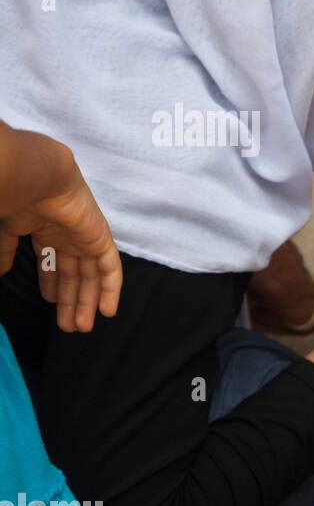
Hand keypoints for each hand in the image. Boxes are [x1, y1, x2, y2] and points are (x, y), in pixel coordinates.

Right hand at [0, 130, 121, 332]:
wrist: (38, 178)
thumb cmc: (19, 198)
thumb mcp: (8, 230)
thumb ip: (5, 251)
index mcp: (47, 231)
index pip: (54, 265)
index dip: (53, 286)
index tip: (50, 305)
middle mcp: (70, 237)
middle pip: (74, 275)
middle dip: (71, 301)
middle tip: (69, 327)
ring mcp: (87, 238)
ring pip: (91, 277)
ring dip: (87, 302)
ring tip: (82, 326)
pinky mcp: (102, 240)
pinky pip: (111, 269)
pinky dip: (111, 290)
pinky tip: (107, 311)